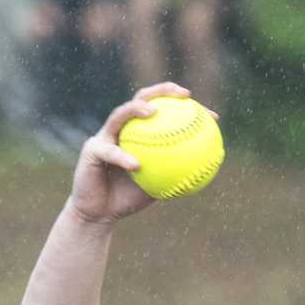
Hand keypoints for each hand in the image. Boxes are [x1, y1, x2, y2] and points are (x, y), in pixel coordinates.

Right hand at [68, 83, 207, 226]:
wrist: (100, 214)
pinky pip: (110, 152)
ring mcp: (105, 136)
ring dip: (135, 109)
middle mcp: (122, 128)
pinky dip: (123, 157)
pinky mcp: (92, 150)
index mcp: (140, 133)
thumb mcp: (160, 188)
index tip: (212, 116)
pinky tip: (136, 164)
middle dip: (163, 90)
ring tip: (152, 112)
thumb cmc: (129, 199)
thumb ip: (176, 175)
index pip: (165, 111)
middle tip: (184, 95)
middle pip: (141, 98)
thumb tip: (207, 172)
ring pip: (120, 115)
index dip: (188, 111)